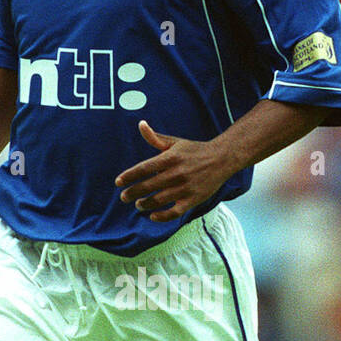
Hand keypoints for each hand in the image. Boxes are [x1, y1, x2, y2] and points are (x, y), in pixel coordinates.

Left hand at [115, 121, 230, 222]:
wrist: (222, 159)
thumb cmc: (194, 150)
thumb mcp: (175, 142)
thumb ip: (156, 138)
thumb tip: (141, 124)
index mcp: (170, 158)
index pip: (144, 169)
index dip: (129, 176)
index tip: (118, 182)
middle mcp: (176, 173)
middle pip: (148, 186)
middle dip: (132, 193)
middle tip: (124, 197)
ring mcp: (185, 188)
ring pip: (158, 200)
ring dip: (144, 204)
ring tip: (138, 204)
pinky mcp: (193, 200)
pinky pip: (174, 212)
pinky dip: (162, 216)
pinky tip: (153, 215)